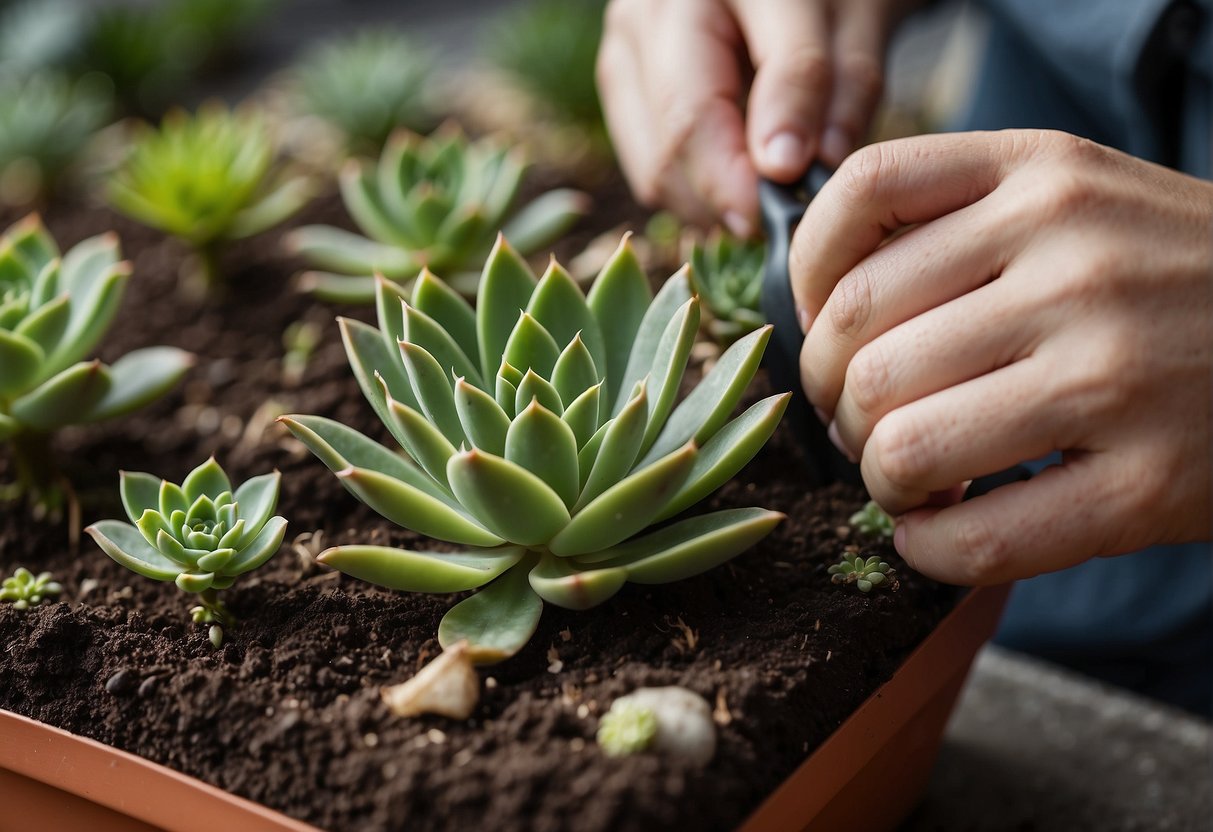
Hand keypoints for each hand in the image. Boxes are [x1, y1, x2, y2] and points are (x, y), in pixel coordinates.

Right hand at [596, 0, 919, 234]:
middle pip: (674, 141)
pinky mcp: (621, 81)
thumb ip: (840, 86)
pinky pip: (648, 167)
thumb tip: (792, 174)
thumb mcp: (858, 17)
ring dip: (715, 203)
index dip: (748, 175)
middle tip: (788, 221)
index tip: (791, 218)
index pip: (710, 105)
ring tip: (772, 197)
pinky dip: (698, 190)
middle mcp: (648, 14)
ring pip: (654, 167)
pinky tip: (743, 178)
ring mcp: (623, 48)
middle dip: (733, 199)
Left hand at [790, 130, 1212, 583]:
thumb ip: (956, 222)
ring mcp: (1114, 370)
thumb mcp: (1076, 201)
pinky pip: (972, 539)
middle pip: (860, 346)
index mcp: (1044, 176)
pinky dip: (924, 551)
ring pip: (900, 445)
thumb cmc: (1170, 279)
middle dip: (836, 405)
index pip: (863, 194)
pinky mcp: (1150, 483)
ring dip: (878, 481)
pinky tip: (934, 534)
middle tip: (865, 424)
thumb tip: (819, 308)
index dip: (807, 277)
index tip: (821, 327)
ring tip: (908, 477)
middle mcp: (1075, 258)